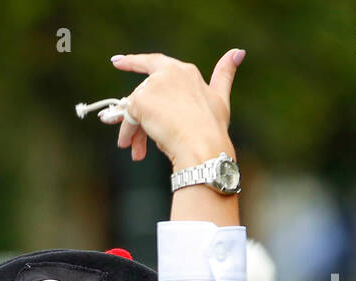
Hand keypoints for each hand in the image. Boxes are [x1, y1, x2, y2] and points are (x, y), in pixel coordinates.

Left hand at [111, 50, 243, 169]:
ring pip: (135, 109)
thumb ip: (224, 74)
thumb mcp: (219, 98)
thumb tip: (238, 52)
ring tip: (137, 153)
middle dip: (138, 120)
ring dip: (134, 132)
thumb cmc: (212, 127)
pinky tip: (134, 151)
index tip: (117, 62)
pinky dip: (128, 135)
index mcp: (185, 71)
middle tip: (132, 144)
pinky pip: (128, 119)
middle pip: (143, 96)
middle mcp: (168, 73)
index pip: (155, 62)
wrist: (202, 146)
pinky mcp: (141, 100)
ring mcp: (154, 85)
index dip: (134, 62)